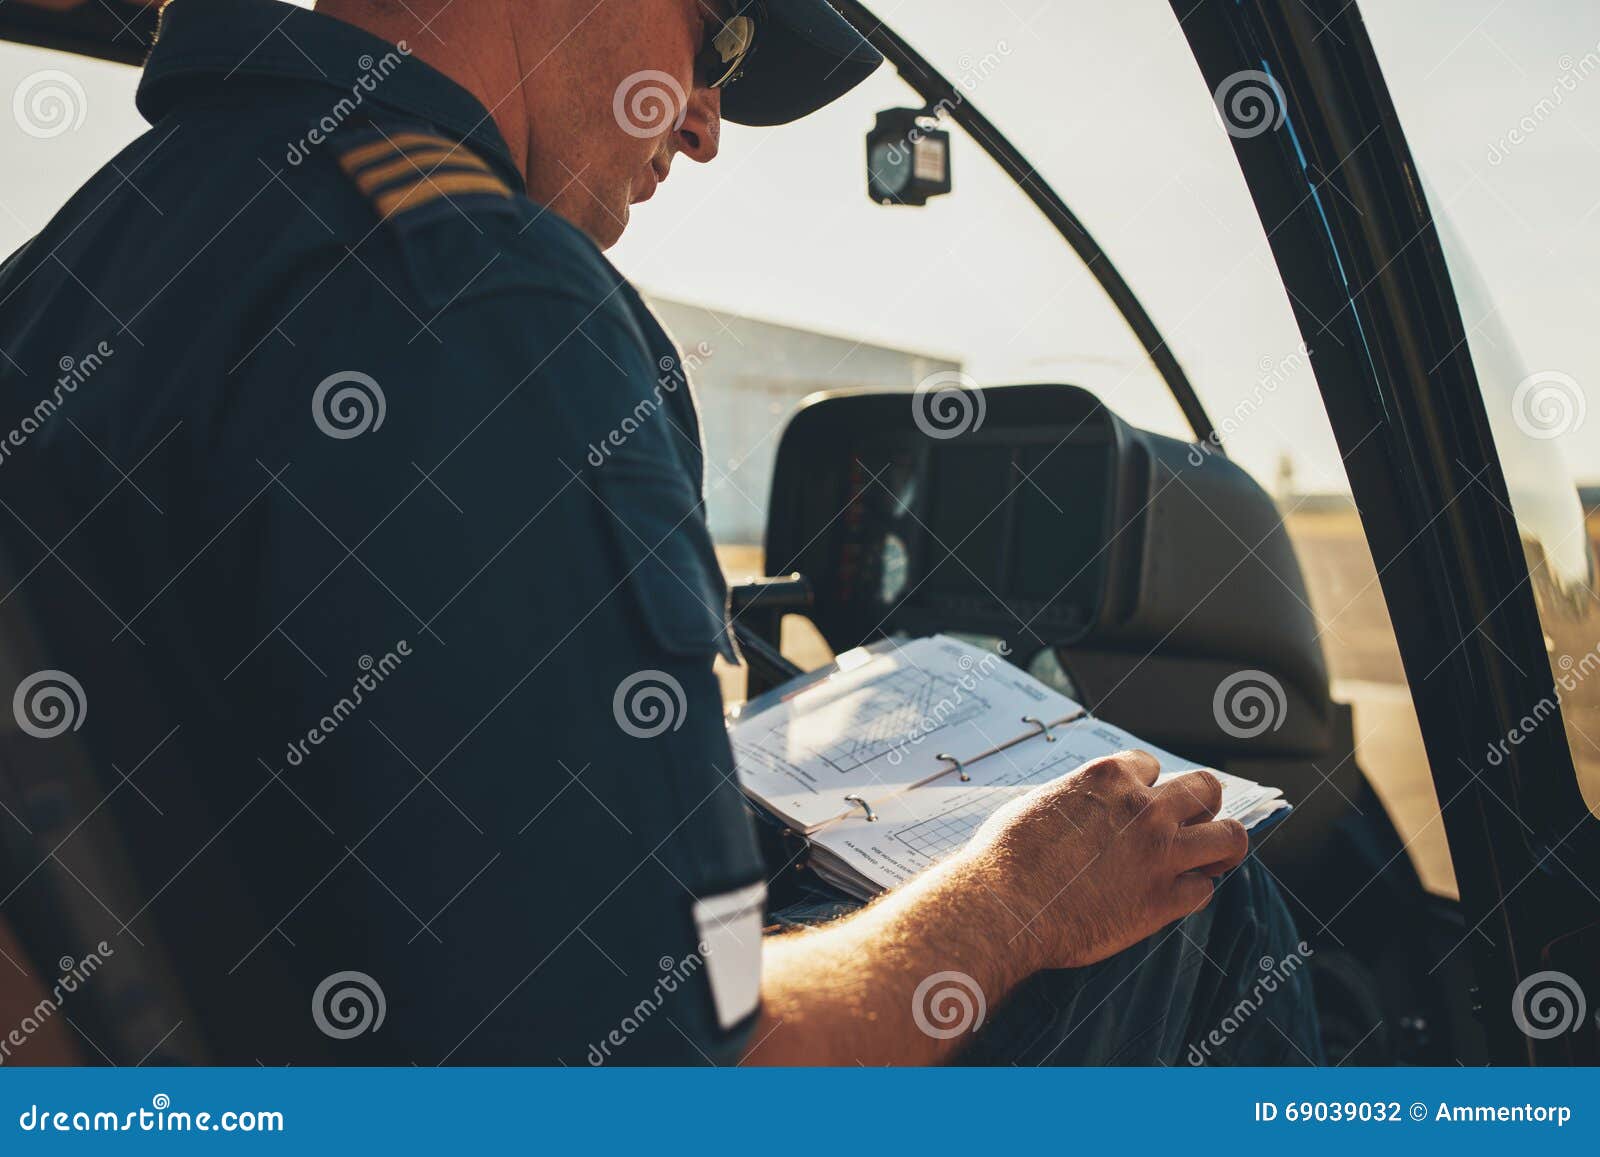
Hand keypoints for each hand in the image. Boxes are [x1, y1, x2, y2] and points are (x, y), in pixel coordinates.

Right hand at [958, 750, 1247, 972]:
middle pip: (1206, 789)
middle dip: (1200, 804)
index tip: (1136, 803)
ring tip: (1207, 858)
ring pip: (1229, 837)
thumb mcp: (1038, 803)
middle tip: (1186, 825)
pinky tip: (1171, 896)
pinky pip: (1204, 890)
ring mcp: (1160, 854)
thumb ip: (1075, 798)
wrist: (1004, 906)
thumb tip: (1080, 805)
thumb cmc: (1005, 856)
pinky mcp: (1163, 900)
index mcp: (1108, 777)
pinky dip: (1190, 892)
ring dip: (1220, 846)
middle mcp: (1143, 809)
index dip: (1145, 785)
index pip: (1151, 764)